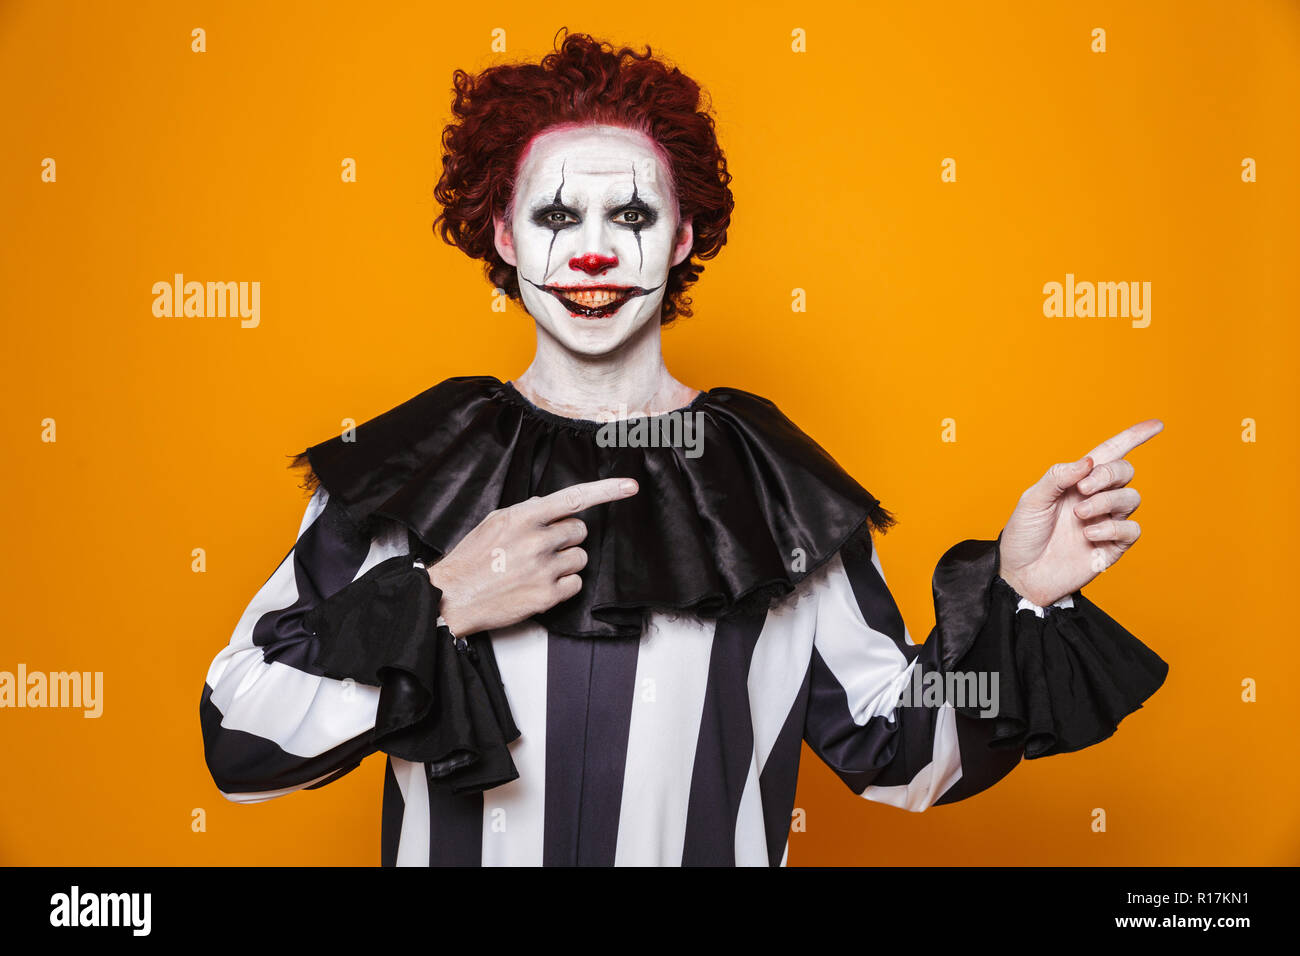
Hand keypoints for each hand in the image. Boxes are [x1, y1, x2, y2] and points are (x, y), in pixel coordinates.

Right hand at [427, 477, 638, 635]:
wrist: (453, 597)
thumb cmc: (472, 559)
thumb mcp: (494, 522)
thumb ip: (526, 512)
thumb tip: (549, 506)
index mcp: (523, 517)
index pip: (574, 498)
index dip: (606, 490)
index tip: (630, 486)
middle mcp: (537, 541)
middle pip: (580, 531)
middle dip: (568, 537)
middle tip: (543, 547)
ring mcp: (543, 570)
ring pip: (580, 558)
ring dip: (565, 562)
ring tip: (536, 568)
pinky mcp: (547, 596)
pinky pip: (576, 583)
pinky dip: (564, 584)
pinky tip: (540, 584)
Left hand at [998, 419, 1163, 606]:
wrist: (1020, 574)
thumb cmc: (1023, 536)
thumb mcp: (1032, 501)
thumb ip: (1057, 477)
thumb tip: (1088, 462)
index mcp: (1077, 482)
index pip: (1111, 454)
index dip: (1133, 437)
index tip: (1156, 424)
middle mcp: (1096, 498)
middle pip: (1125, 472)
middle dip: (1109, 474)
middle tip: (1082, 489)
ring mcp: (1106, 522)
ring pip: (1131, 498)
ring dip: (1106, 501)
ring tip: (1080, 515)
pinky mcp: (1112, 547)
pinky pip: (1132, 530)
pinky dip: (1113, 527)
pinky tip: (1089, 534)